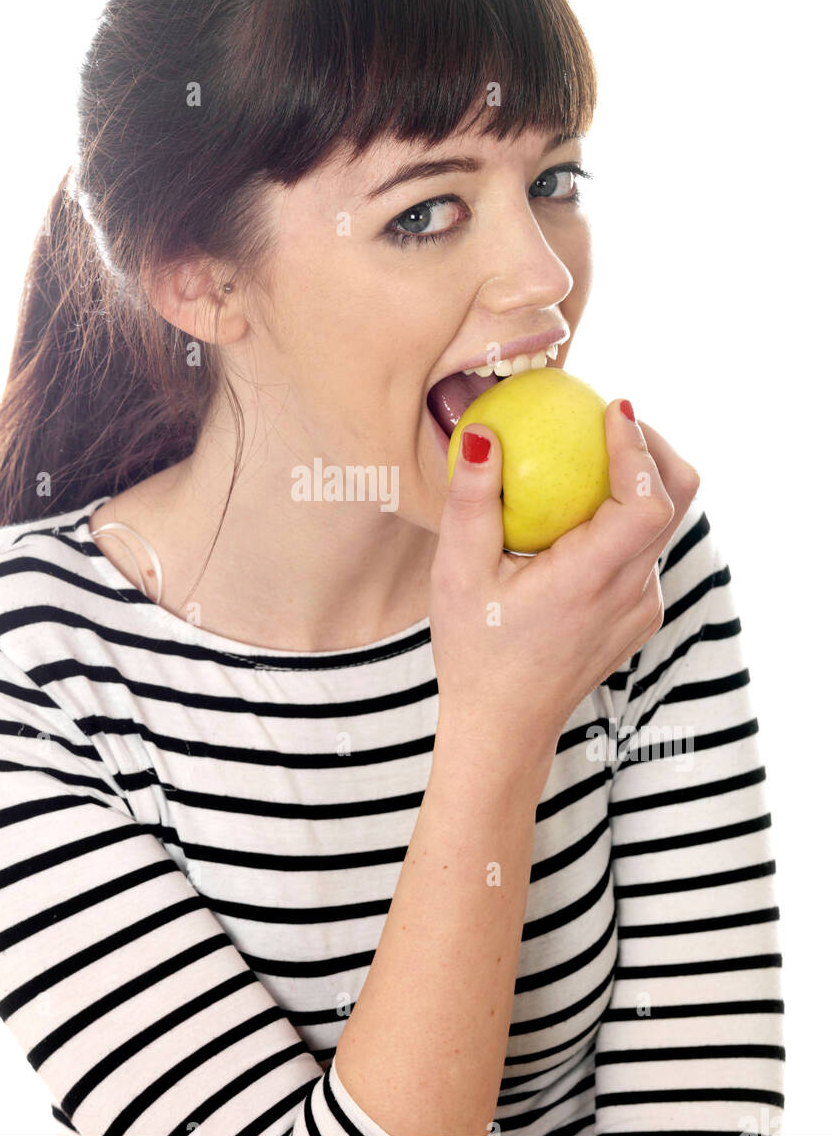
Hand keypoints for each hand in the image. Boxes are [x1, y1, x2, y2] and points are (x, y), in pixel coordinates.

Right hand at [429, 400, 699, 758]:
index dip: (641, 448)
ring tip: (594, 458)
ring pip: (666, 526)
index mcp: (591, 579)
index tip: (614, 409)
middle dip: (655, 447)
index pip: (649, 500)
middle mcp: (630, 592)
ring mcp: (641, 607)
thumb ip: (472, 501)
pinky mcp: (637, 617)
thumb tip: (484, 434)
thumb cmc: (474, 651)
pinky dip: (626, 519)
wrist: (503, 726)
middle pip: (678, 501)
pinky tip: (581, 516)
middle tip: (613, 419)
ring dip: (642, 482)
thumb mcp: (457, 574)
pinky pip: (645, 553)